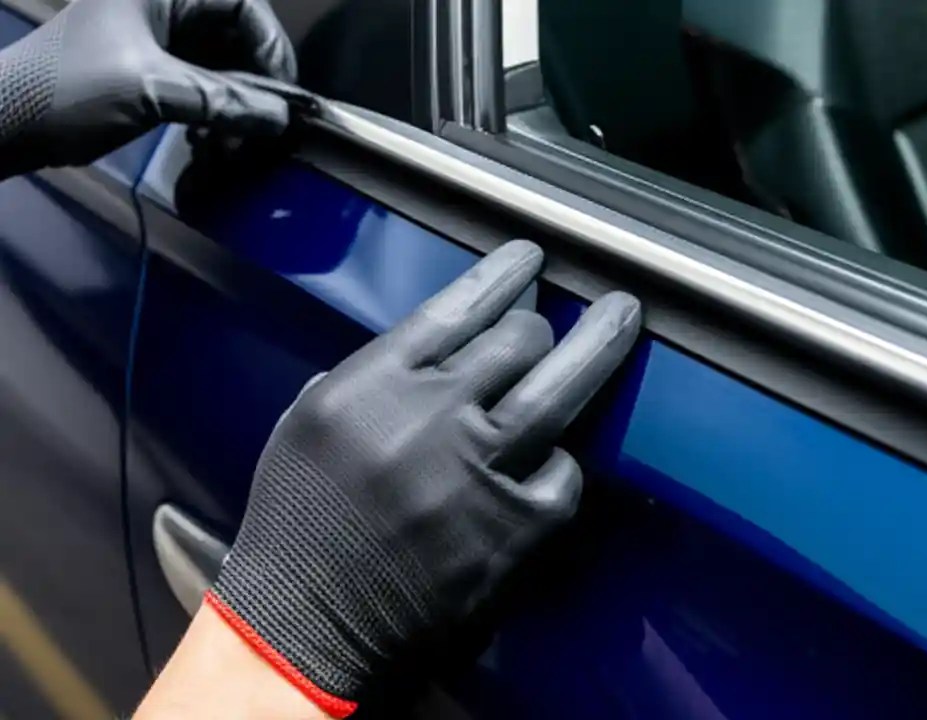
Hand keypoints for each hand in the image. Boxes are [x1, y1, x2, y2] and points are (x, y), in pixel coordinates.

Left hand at [0, 0, 295, 176]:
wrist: (6, 123)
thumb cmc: (72, 89)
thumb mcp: (154, 91)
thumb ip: (224, 102)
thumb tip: (283, 119)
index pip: (241, 4)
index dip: (271, 46)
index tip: (283, 93)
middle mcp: (161, 4)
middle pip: (234, 35)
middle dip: (254, 81)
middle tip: (265, 124)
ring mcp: (152, 36)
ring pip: (220, 63)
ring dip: (236, 103)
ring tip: (239, 140)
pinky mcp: (146, 67)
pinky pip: (200, 82)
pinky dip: (214, 111)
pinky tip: (214, 139)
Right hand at [206, 241, 642, 717]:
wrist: (305, 622)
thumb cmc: (298, 524)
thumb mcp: (310, 421)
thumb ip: (375, 375)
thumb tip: (438, 347)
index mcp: (375, 384)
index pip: (459, 306)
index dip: (506, 275)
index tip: (531, 258)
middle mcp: (433, 417)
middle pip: (519, 340)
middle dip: (545, 323)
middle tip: (568, 314)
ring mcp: (480, 472)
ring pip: (560, 392)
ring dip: (597, 349)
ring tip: (621, 321)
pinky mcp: (515, 528)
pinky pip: (562, 475)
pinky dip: (557, 466)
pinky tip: (544, 464)